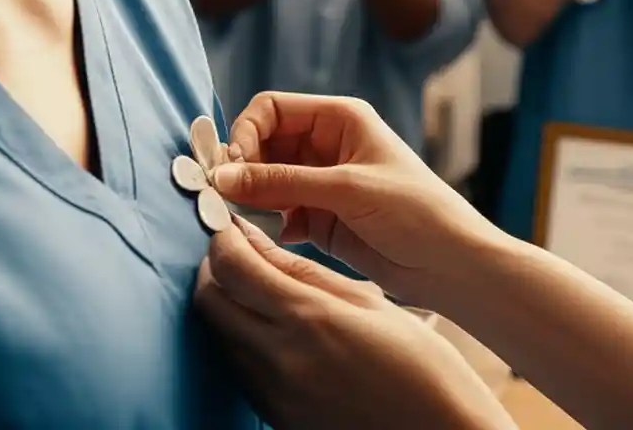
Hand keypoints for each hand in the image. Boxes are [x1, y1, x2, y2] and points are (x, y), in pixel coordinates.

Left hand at [195, 218, 516, 429]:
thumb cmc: (423, 367)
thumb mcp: (372, 304)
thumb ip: (305, 271)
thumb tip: (253, 239)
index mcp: (309, 319)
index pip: (231, 267)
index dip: (221, 237)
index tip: (229, 222)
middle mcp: (279, 359)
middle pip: (209, 300)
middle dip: (216, 268)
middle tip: (240, 251)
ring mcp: (272, 394)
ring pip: (217, 334)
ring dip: (225, 303)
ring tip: (256, 286)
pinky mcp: (274, 415)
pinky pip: (236, 366)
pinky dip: (238, 337)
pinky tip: (268, 327)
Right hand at [211, 92, 502, 302]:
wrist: (450, 265)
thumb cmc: (416, 212)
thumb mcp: (346, 190)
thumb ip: (282, 182)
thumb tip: (223, 177)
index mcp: (340, 119)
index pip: (271, 110)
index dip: (245, 133)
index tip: (230, 167)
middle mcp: (327, 146)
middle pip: (263, 144)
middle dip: (242, 167)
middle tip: (224, 196)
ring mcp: (322, 183)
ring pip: (267, 180)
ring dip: (252, 197)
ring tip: (243, 217)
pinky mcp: (321, 219)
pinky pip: (279, 212)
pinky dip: (269, 222)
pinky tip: (281, 235)